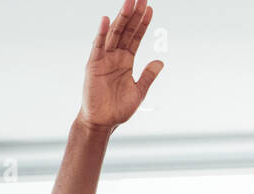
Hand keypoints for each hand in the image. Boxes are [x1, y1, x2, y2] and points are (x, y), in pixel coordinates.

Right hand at [78, 0, 163, 131]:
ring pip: (114, 34)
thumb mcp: (139, 91)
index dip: (143, 24)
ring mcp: (103, 58)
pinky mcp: (93, 65)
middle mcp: (115, 56)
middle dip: (134, 15)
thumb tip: (160, 61)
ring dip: (122, 18)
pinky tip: (108, 20)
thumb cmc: (119, 108)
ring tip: (129, 2)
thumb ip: (148, 76)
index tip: (150, 9)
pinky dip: (103, 33)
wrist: (102, 121)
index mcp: (126, 61)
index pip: (136, 37)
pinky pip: (98, 46)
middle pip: (126, 31)